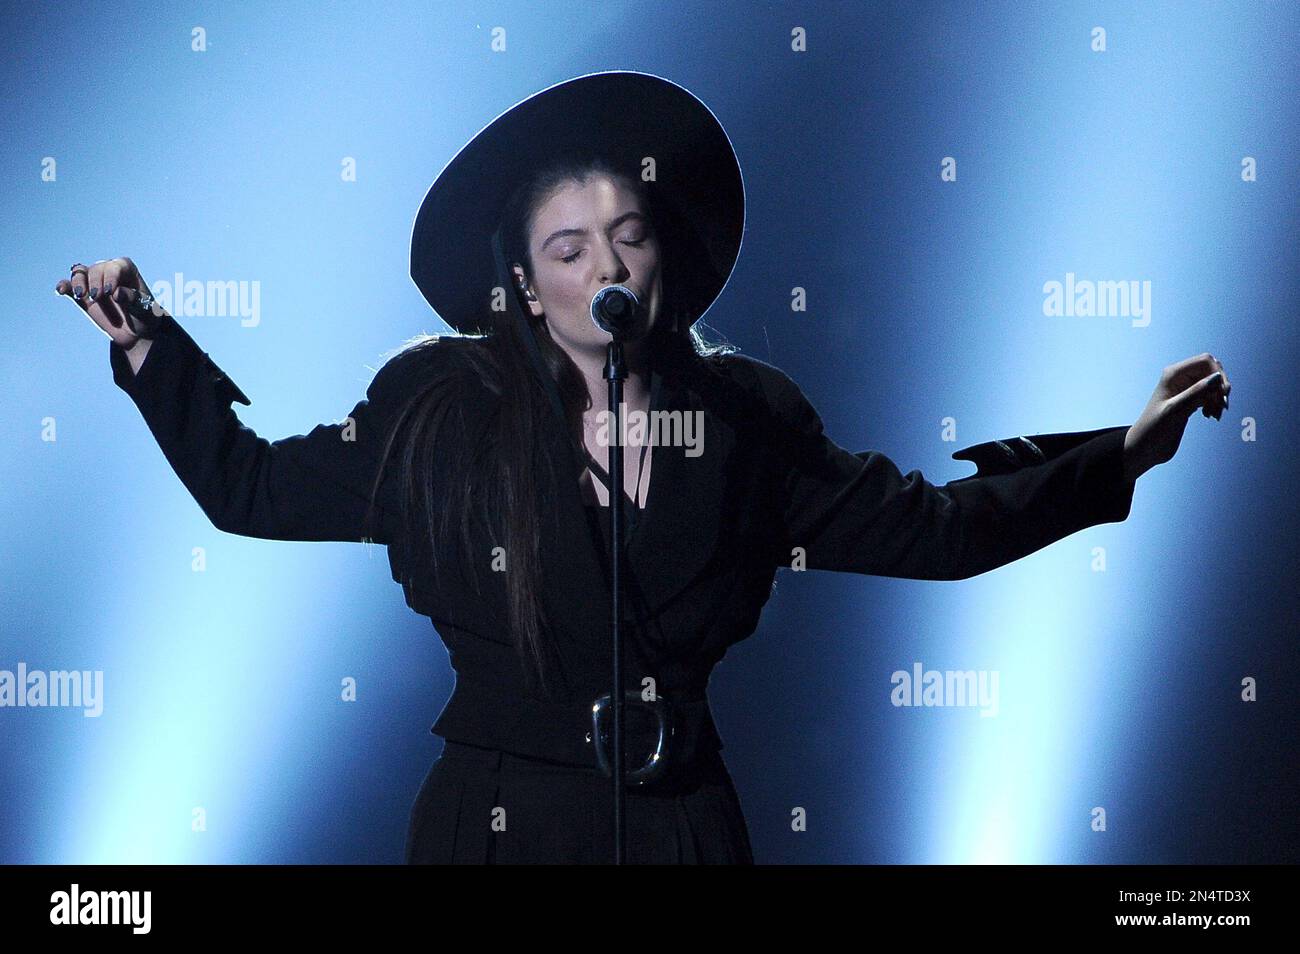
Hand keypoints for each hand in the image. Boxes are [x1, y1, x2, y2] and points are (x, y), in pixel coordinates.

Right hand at [54, 257, 162, 351]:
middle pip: (96, 269)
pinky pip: (70, 286)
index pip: (115, 266)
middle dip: (94, 281)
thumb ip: (132, 299)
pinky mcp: (83, 296)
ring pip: (81, 273)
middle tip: (97, 298)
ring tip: (80, 295)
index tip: (110, 292)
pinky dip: (64, 286)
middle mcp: (108, 272)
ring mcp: (94, 283)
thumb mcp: (145, 309)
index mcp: (127, 270)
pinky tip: (60, 290)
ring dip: (78, 282)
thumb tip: (116, 293)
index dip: (110, 276)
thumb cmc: (145, 316)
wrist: (137, 333)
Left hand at [1122, 353, 1231, 481]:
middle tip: (1222, 406)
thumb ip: (1196, 393)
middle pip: (1211, 370)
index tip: (1222, 395)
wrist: (1145, 448)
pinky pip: (1209, 394)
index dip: (1218, 374)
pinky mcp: (1189, 400)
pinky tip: (1210, 416)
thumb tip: (1218, 377)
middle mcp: (1179, 378)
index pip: (1205, 361)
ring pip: (1212, 384)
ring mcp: (1184, 389)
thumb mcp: (1176, 410)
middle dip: (1220, 386)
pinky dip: (1214, 403)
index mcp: (1173, 374)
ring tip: (1215, 415)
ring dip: (1218, 397)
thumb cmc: (1153, 428)